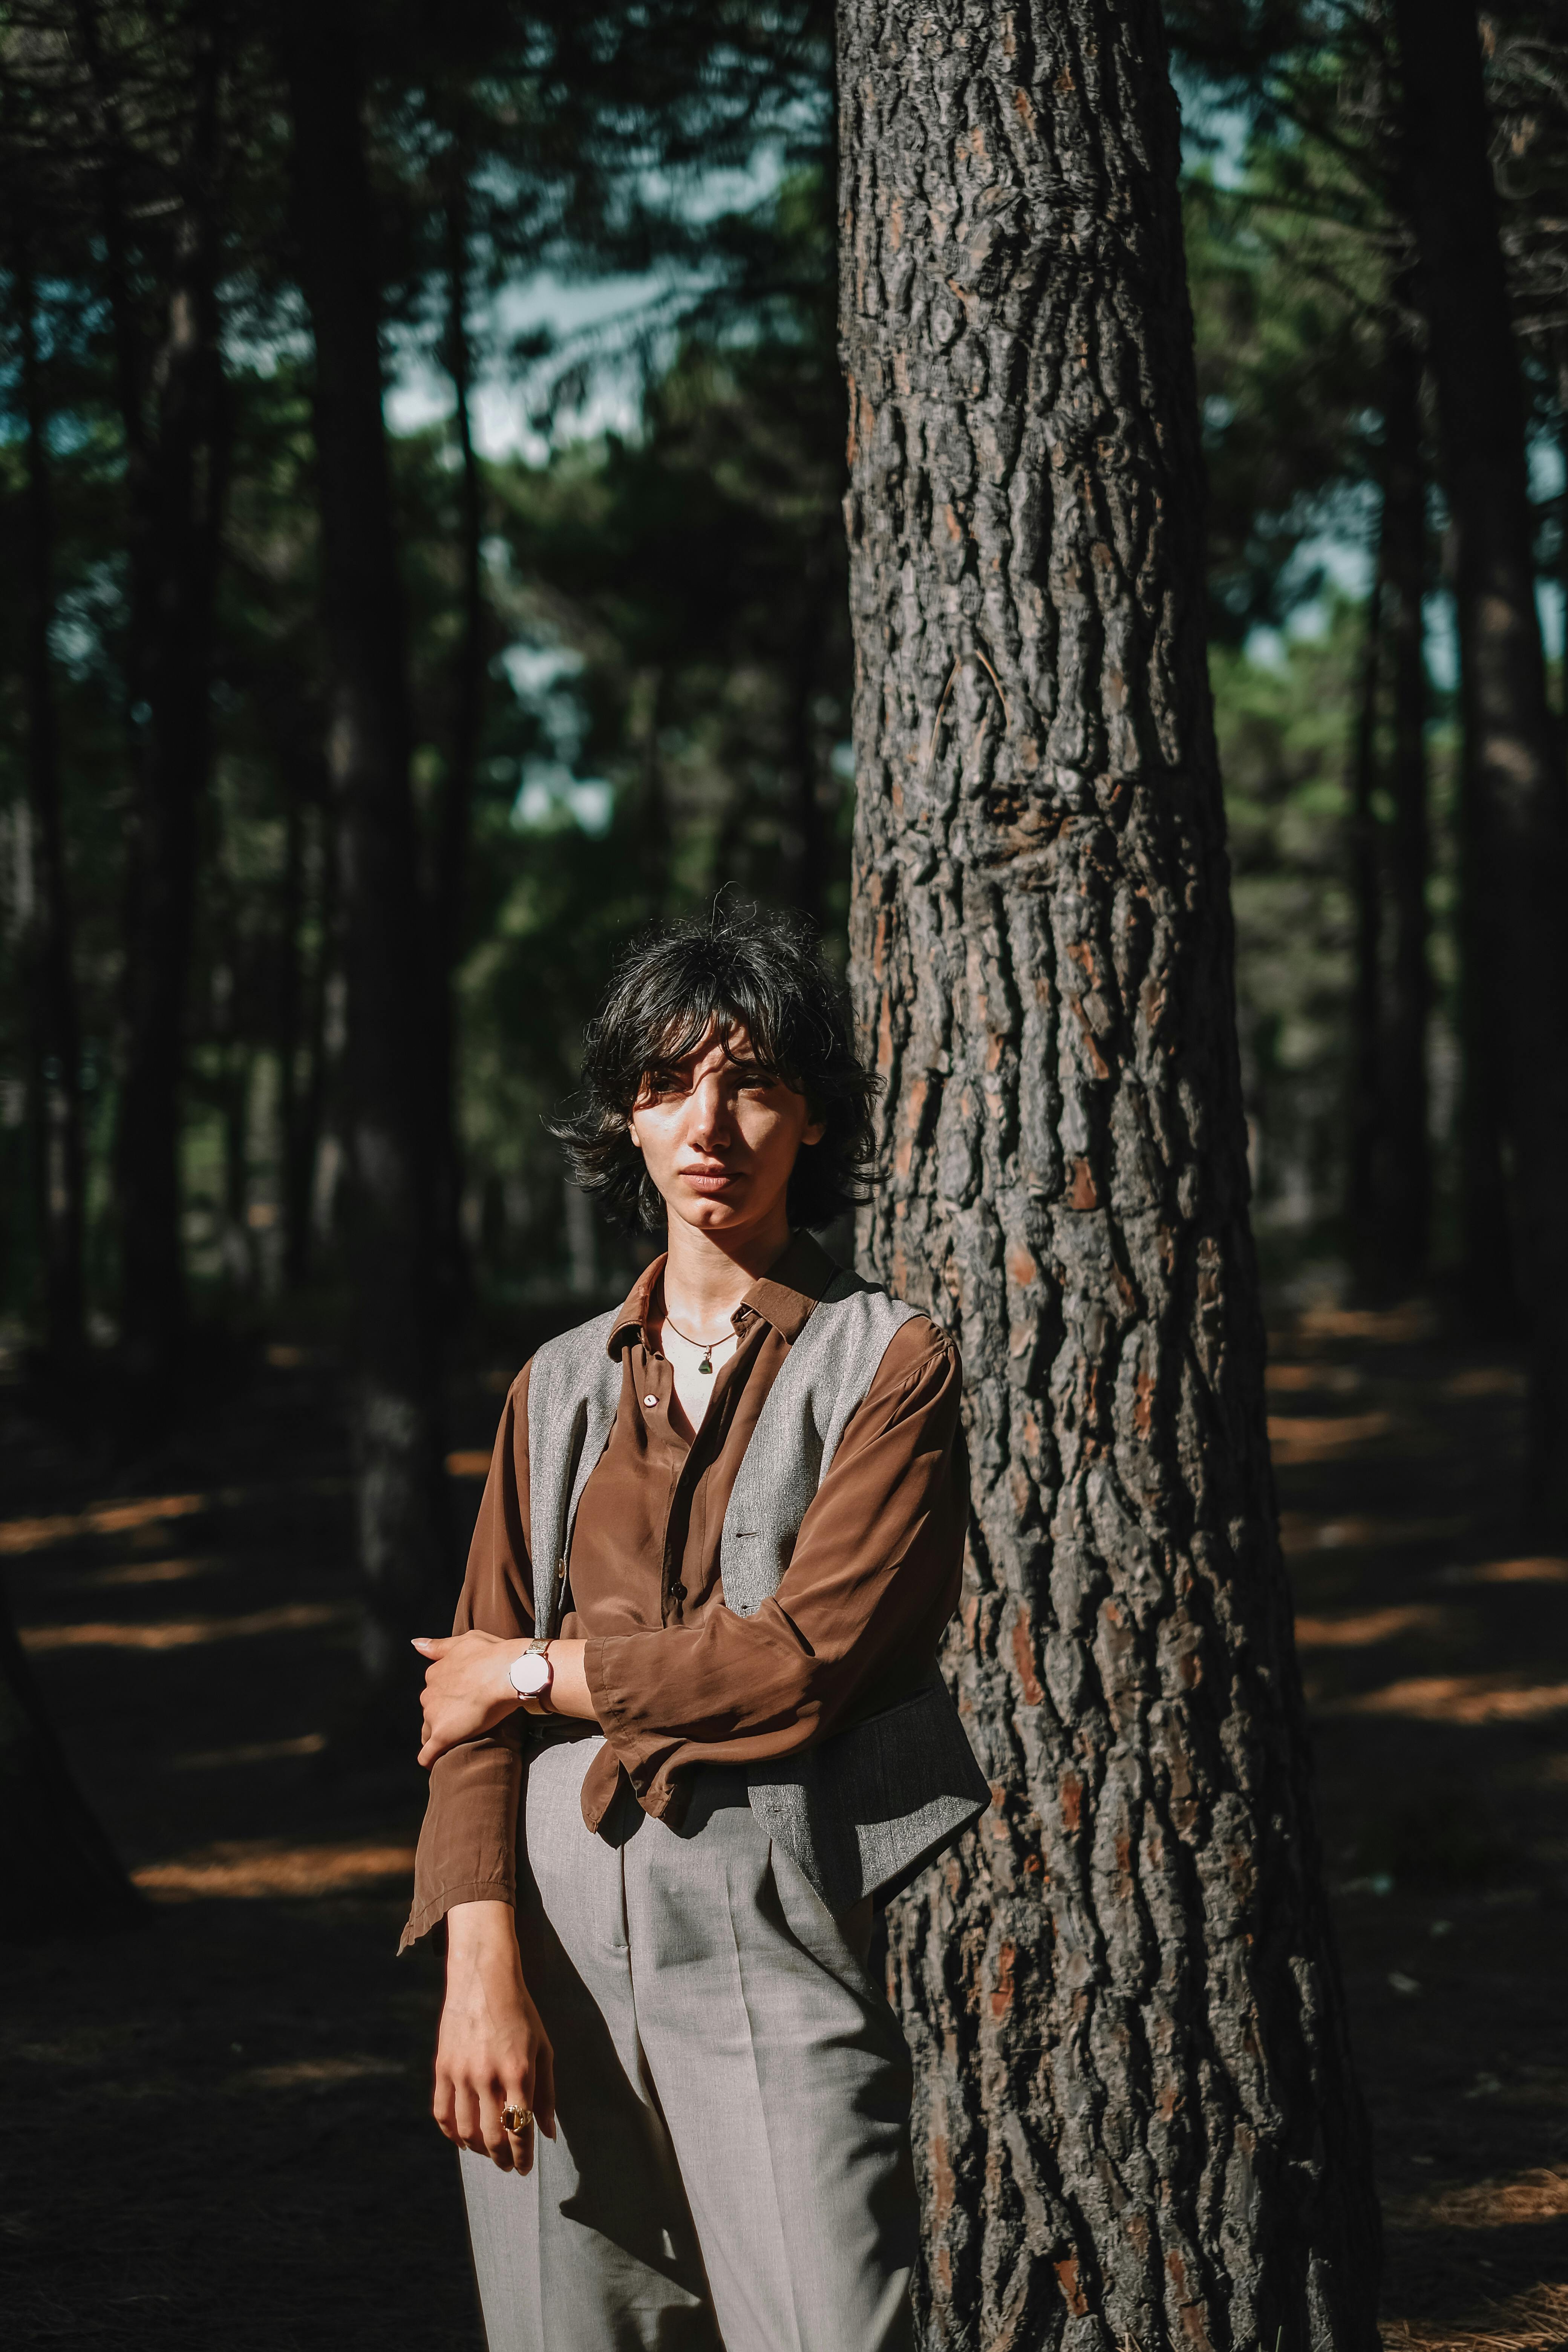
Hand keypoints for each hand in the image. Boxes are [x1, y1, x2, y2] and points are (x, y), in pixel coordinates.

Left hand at [412, 1629, 519, 1766]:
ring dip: (440, 1735)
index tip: (462, 1702)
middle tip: (465, 1720)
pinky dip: (430, 1759)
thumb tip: (416, 1644)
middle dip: (443, 1717)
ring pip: (429, 1731)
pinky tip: (434, 1764)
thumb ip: (439, 1646)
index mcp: (435, 1673)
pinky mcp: (442, 1736)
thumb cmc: (493, 1653)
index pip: (434, 1692)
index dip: (447, 1699)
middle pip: (430, 1712)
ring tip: (457, 1741)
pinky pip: (427, 1755)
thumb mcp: (465, 1641)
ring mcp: (434, 1716)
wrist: (509, 1672)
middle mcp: (429, 1694)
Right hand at [434, 1901, 555, 2172]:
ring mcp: (461, 2073)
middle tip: (507, 2165)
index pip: (520, 2130)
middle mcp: (488, 2076)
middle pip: (492, 2137)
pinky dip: (451, 2134)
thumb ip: (547, 2094)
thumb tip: (548, 2134)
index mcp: (519, 2072)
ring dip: (478, 2150)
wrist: (484, 1979)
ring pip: (465, 2131)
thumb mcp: (544, 2049)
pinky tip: (463, 2140)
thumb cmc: (521, 2014)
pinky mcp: (442, 2067)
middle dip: (502, 2159)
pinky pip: (442, 2113)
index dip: (522, 2157)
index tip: (524, 2169)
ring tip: (489, 2152)